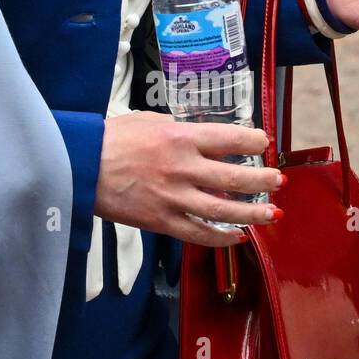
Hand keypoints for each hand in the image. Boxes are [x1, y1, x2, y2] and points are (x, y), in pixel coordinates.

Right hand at [94, 112, 284, 246]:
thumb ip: (179, 129)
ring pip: (225, 210)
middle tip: (277, 180)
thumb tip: (202, 137)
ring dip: (254, 212)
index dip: (253, 141)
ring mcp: (174, 197)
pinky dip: (222, 238)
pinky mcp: (163, 220)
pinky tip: (238, 237)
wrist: (81, 165)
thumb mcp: (148, 120)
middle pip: (235, 176)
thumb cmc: (111, 139)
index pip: (230, 138)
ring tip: (273, 213)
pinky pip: (200, 234)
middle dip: (263, 179)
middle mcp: (183, 167)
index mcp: (180, 137)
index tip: (263, 142)